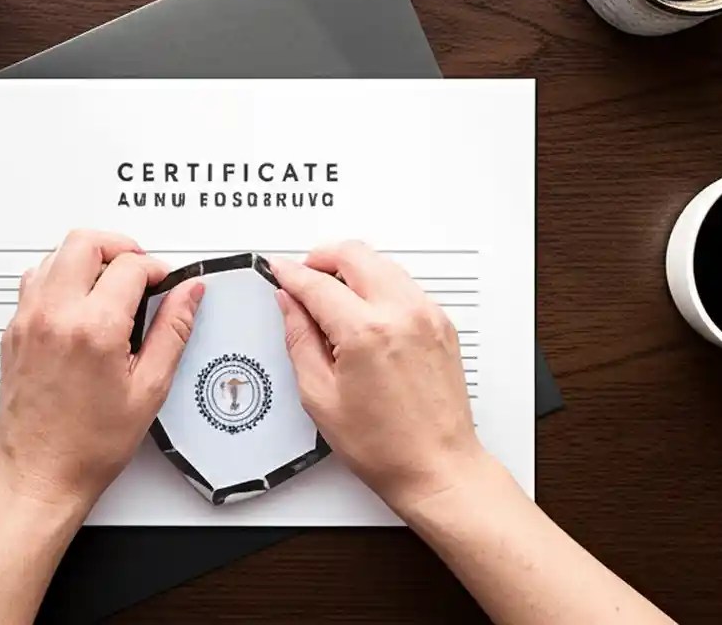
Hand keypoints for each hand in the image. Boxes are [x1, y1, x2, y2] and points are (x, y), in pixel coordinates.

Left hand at [0, 230, 203, 510]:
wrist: (39, 475)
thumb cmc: (88, 445)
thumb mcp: (149, 388)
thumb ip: (173, 331)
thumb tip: (188, 294)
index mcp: (93, 328)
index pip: (130, 265)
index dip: (156, 268)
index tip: (166, 283)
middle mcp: (54, 316)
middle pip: (85, 241)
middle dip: (119, 246)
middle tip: (139, 269)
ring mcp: (28, 320)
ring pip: (55, 254)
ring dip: (87, 259)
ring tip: (110, 285)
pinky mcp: (13, 331)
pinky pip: (35, 281)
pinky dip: (60, 278)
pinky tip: (80, 303)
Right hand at [269, 242, 485, 509]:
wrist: (437, 467)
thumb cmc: (385, 446)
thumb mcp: (320, 396)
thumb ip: (299, 339)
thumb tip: (289, 305)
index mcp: (366, 332)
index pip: (317, 283)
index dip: (290, 274)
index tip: (279, 271)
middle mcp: (402, 314)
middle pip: (355, 253)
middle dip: (322, 257)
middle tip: (304, 276)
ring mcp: (428, 315)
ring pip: (382, 262)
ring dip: (352, 268)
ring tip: (331, 295)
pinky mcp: (442, 324)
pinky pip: (404, 284)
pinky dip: (379, 284)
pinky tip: (363, 311)